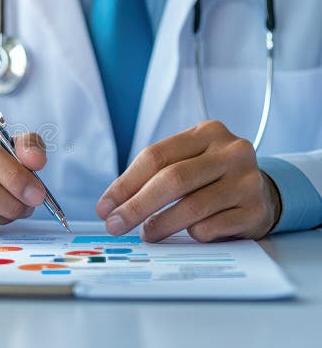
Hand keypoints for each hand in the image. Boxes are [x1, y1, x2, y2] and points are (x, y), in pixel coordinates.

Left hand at [96, 120, 281, 242]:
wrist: (263, 193)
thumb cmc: (211, 178)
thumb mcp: (187, 162)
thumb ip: (152, 176)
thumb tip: (110, 206)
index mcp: (207, 133)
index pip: (155, 156)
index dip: (125, 184)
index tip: (104, 207)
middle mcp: (232, 152)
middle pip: (172, 179)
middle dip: (136, 206)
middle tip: (115, 225)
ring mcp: (248, 181)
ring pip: (193, 206)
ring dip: (161, 224)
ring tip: (145, 234)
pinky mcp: (256, 211)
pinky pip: (213, 227)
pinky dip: (192, 234)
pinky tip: (187, 234)